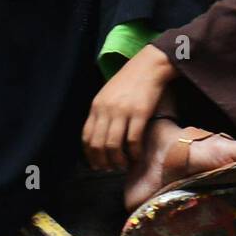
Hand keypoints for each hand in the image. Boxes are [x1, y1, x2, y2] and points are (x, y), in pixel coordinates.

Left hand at [82, 45, 175, 171]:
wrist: (149, 66)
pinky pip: (133, 140)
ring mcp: (122, 112)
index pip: (87, 136)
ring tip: (123, 165)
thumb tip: (100, 135)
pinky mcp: (139, 113)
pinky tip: (136, 156)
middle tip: (110, 169)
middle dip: (103, 161)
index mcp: (96, 106)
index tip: (95, 164)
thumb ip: (102, 112)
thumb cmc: (129, 81)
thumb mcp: (108, 94)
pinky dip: (133, 152)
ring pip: (114, 146)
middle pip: (98, 144)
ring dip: (117, 160)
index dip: (90, 155)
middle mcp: (106, 110)